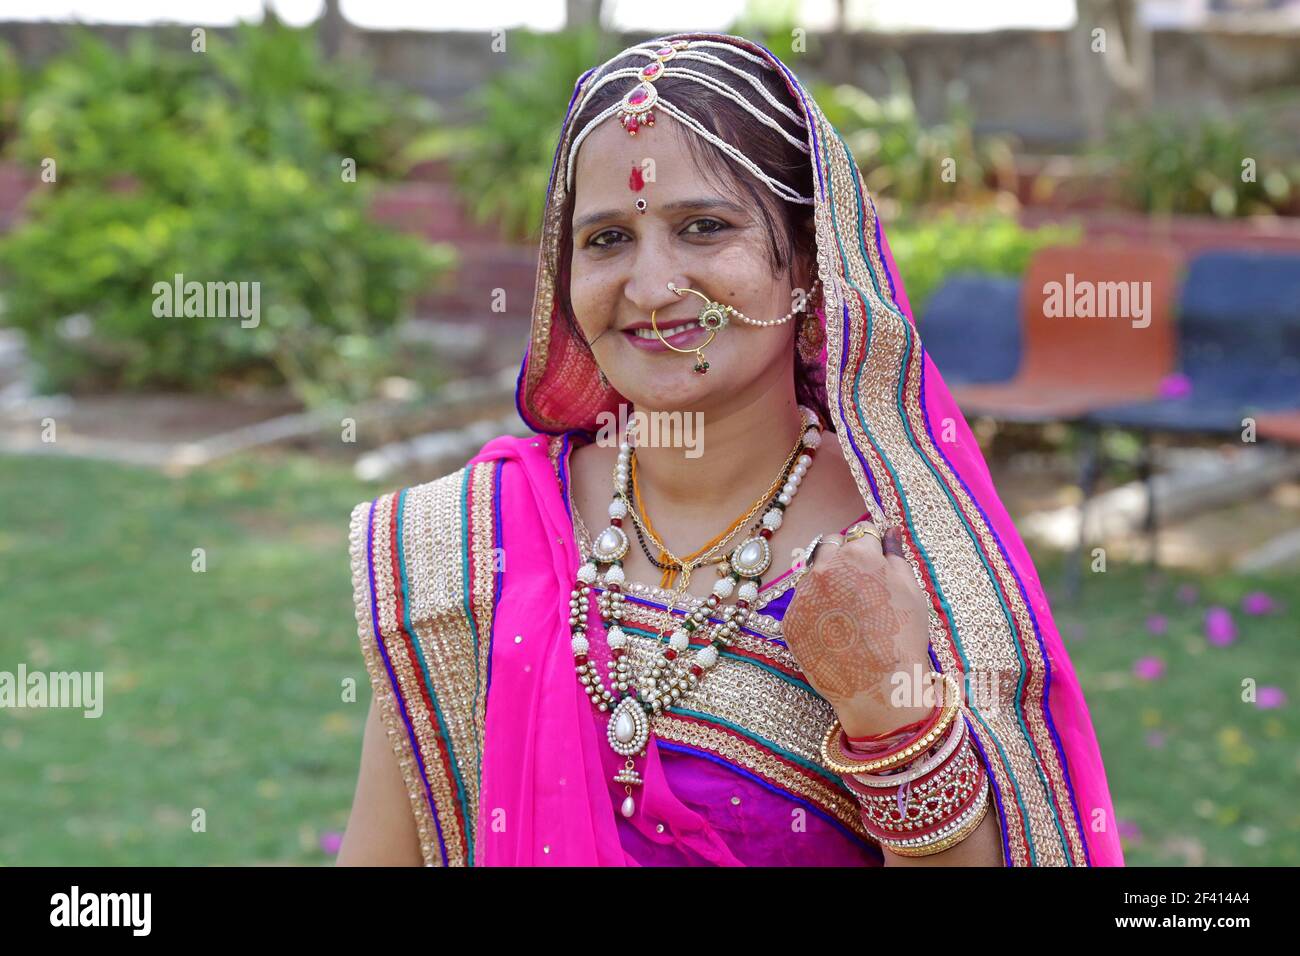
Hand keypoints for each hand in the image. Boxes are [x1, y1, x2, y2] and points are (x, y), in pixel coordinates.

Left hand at [782, 524, 933, 738]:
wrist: (879, 687)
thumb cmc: (903, 638)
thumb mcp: (910, 591)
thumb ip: (895, 555)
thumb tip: (889, 530)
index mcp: (857, 555)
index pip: (858, 535)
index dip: (868, 550)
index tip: (874, 566)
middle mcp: (824, 568)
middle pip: (829, 547)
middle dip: (842, 558)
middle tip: (859, 586)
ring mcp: (803, 595)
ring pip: (812, 575)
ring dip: (827, 583)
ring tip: (848, 612)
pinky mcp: (790, 621)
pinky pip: (801, 605)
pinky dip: (815, 611)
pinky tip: (834, 630)